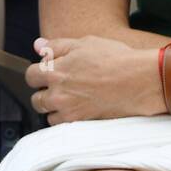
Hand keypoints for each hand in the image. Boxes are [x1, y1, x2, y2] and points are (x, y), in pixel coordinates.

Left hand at [27, 35, 162, 122]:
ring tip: (72, 99)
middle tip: (61, 86)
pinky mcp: (82, 124)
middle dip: (44, 92)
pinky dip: (66, 120)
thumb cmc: (114, 58)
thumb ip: (56, 46)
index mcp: (55, 71)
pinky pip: (63, 127)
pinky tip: (79, 109)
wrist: (139, 81)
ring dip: (55, 108)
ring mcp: (69, 112)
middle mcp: (58, 94)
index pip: (30, 75)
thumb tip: (37, 45)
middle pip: (36, 99)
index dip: (38, 72)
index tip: (49, 71)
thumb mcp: (84, 43)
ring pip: (48, 115)